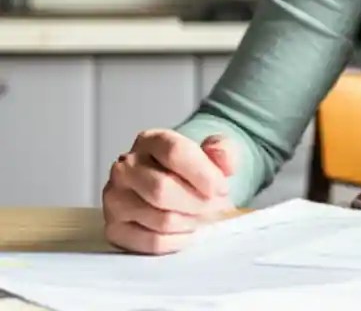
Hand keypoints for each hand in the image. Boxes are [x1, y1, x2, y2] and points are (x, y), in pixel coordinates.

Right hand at [101, 130, 236, 254]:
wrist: (178, 187)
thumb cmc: (194, 170)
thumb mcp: (216, 151)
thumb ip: (223, 150)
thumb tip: (223, 158)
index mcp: (150, 141)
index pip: (174, 152)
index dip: (203, 174)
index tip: (221, 188)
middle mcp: (125, 167)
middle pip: (161, 188)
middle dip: (198, 202)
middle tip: (215, 206)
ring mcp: (115, 199)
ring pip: (160, 218)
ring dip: (191, 221)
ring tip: (202, 216)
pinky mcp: (115, 229)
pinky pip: (152, 241)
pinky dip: (178, 241)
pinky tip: (188, 231)